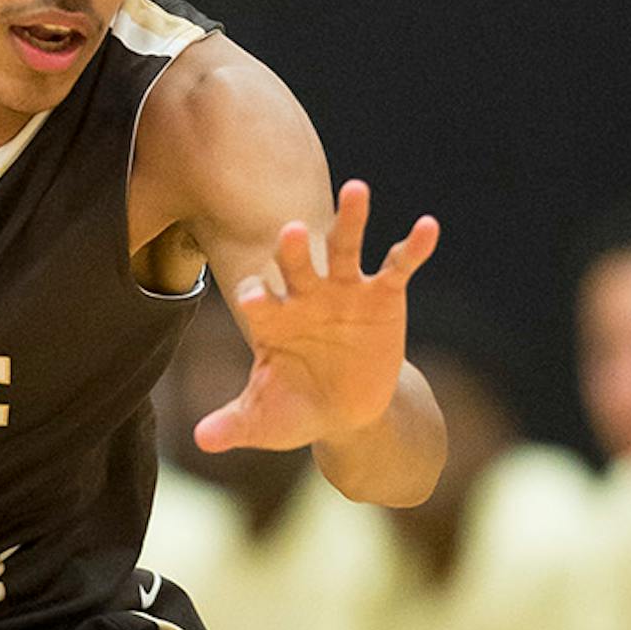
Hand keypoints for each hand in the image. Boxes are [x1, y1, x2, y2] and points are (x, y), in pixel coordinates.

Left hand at [197, 179, 438, 451]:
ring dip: (351, 219)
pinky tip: (428, 226)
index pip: (258, 298)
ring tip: (357, 189)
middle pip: (296, 263)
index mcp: (271, 319)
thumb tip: (202, 440)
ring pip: (345, 247)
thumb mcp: (266, 420)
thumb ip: (234, 424)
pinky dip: (413, 246)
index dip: (257, 298)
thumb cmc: (295, 408)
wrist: (345, 412)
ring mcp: (344, 290)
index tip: (254, 301)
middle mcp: (304, 294)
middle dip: (294, 250)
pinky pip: (397, 266)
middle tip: (291, 232)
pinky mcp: (382, 295)